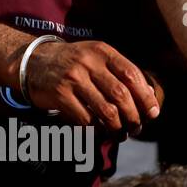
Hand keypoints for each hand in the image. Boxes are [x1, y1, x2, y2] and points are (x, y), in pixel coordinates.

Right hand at [23, 40, 162, 132]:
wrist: (34, 62)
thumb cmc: (75, 63)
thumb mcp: (98, 58)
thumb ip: (121, 73)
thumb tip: (149, 96)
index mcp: (103, 52)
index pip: (132, 75)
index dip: (146, 96)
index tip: (153, 113)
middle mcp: (89, 63)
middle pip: (121, 94)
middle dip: (133, 116)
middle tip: (137, 128)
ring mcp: (73, 78)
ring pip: (105, 109)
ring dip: (117, 127)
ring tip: (122, 134)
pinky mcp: (59, 94)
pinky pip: (84, 118)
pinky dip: (96, 129)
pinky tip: (101, 133)